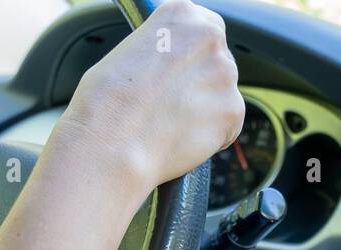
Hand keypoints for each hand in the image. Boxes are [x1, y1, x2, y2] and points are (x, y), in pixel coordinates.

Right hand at [58, 0, 244, 191]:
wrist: (113, 143)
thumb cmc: (107, 102)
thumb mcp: (130, 53)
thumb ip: (161, 52)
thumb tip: (171, 67)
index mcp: (182, 15)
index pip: (204, 28)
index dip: (192, 55)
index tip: (183, 70)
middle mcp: (210, 38)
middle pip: (217, 62)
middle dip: (200, 84)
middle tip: (173, 104)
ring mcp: (225, 75)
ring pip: (223, 95)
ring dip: (205, 109)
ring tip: (171, 123)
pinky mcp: (233, 110)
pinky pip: (229, 125)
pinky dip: (212, 136)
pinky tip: (183, 138)